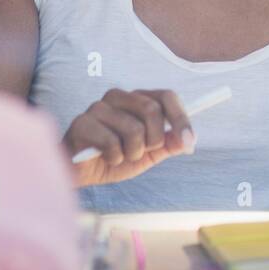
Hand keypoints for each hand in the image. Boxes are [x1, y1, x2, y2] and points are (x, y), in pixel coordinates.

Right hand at [64, 89, 193, 186]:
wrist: (79, 173)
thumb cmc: (114, 158)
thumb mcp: (148, 155)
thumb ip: (168, 145)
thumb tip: (187, 140)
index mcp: (136, 99)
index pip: (166, 96)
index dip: (181, 118)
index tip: (189, 142)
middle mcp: (117, 97)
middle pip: (152, 110)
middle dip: (154, 140)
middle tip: (141, 152)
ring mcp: (97, 108)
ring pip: (133, 129)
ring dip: (132, 153)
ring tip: (119, 156)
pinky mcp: (81, 123)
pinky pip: (112, 143)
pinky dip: (114, 158)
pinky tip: (103, 158)